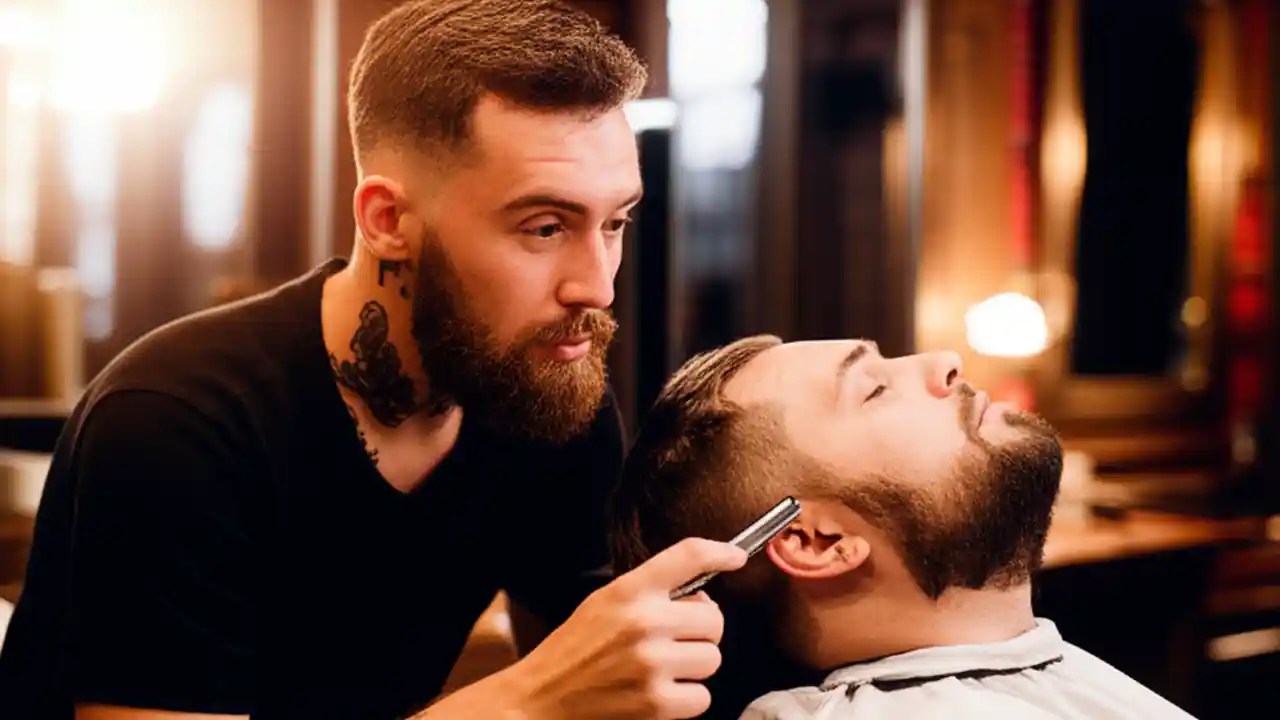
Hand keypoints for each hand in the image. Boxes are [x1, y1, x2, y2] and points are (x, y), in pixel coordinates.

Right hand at [506, 538, 747, 718]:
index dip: (720, 553)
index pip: (688, 557)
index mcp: (628, 591)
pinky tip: (659, 694)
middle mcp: (643, 622)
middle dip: (700, 632)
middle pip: (715, 620)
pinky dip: (686, 700)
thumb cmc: (573, 652)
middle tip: (674, 639)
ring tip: (662, 669)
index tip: (736, 557)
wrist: (539, 700)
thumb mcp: (603, 604)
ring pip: (712, 659)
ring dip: (693, 667)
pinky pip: (702, 697)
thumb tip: (701, 596)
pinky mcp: (656, 704)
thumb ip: (648, 593)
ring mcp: (651, 664)